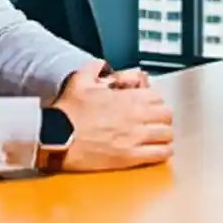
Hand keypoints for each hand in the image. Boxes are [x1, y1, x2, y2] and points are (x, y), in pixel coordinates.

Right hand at [51, 61, 172, 171]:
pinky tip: (158, 151)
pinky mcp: (130, 157)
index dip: (154, 101)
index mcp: (127, 98)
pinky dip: (162, 152)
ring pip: (166, 135)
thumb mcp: (80, 81)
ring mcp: (134, 138)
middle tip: (155, 120)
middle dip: (162, 117)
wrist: (56, 137)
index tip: (148, 105)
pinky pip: (159, 154)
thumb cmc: (68, 112)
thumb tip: (101, 65)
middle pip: (166, 115)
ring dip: (164, 134)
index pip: (157, 97)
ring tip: (158, 136)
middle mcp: (135, 117)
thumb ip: (94, 69)